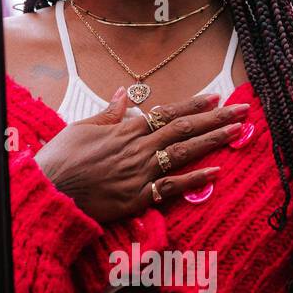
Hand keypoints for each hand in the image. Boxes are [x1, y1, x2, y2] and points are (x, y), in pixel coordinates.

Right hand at [34, 87, 249, 224]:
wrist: (49, 190)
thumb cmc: (60, 159)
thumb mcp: (81, 127)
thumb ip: (108, 113)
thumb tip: (124, 94)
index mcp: (126, 130)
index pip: (167, 113)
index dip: (194, 105)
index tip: (216, 97)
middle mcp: (139, 149)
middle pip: (184, 129)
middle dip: (215, 118)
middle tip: (243, 109)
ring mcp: (141, 173)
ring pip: (184, 153)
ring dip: (213, 141)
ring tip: (237, 131)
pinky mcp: (138, 198)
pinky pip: (172, 187)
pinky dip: (195, 179)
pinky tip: (216, 172)